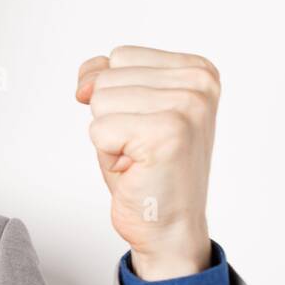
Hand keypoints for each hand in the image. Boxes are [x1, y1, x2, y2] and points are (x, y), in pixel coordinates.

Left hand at [75, 45, 218, 280]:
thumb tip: (84, 82)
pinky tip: (137, 169)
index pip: (119, 57)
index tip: (145, 127)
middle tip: (140, 148)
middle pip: (106, 78)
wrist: (168, 227)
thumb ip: (105, 76)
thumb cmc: (146, 169)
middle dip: (111, 118)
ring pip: (100, 101)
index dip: (117, 97)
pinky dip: (107, 155)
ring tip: (139, 157)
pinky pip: (99, 129)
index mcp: (198, 70)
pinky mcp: (168, 133)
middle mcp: (199, 83)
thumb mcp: (125, 109)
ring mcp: (187, 106)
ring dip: (109, 136)